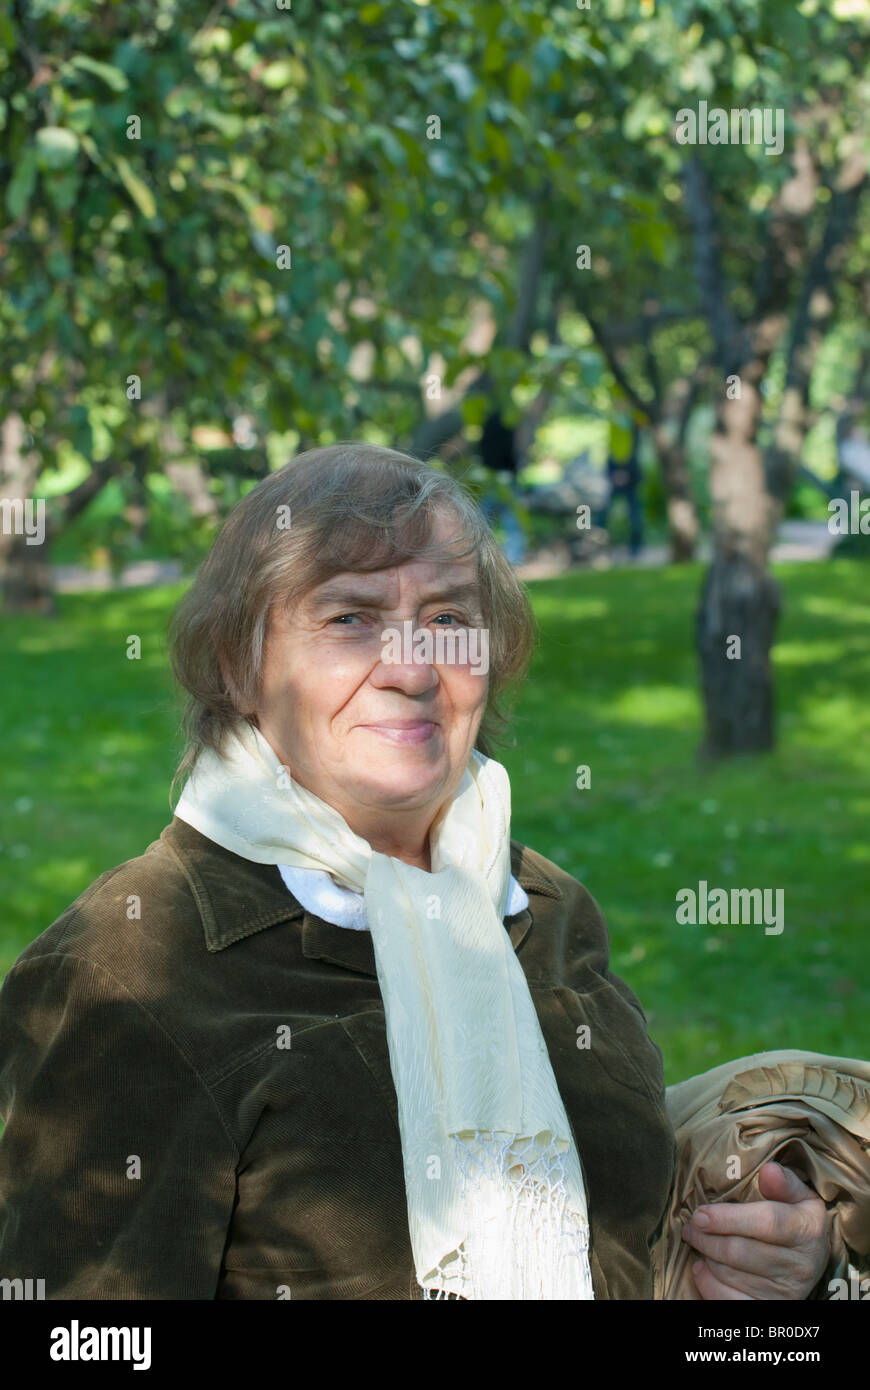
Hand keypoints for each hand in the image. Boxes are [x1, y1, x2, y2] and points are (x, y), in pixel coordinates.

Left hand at [681, 1161, 831, 1299]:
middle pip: (740, 1251)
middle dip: (707, 1238)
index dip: (728, 1218)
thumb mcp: (799, 1197)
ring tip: (699, 1242)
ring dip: (707, 1257)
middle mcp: (801, 1264)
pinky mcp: (772, 1307)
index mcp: (807, 1230)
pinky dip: (709, 1284)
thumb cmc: (796, 1219)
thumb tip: (768, 1170)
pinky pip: (731, 1300)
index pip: (765, 1222)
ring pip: (731, 1275)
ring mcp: (786, 1291)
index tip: (700, 1214)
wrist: (812, 1260)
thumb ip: (784, 1183)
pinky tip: (701, 1268)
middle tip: (690, 1227)